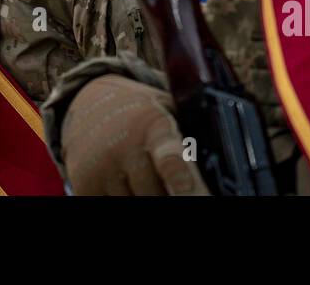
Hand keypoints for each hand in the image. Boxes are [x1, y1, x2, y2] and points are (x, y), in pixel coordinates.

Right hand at [60, 74, 209, 195]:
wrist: (90, 102)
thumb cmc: (143, 112)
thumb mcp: (170, 111)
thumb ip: (192, 141)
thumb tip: (226, 180)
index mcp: (154, 124)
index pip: (170, 158)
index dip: (182, 181)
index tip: (193, 194)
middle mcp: (124, 146)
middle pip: (158, 195)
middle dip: (171, 193)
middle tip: (176, 182)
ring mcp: (100, 168)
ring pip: (136, 206)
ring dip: (145, 196)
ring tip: (144, 175)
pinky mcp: (83, 185)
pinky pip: (112, 206)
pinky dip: (125, 198)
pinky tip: (126, 183)